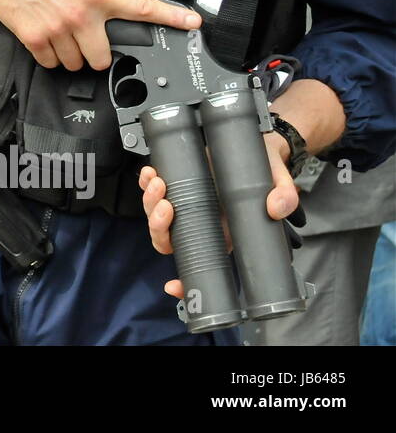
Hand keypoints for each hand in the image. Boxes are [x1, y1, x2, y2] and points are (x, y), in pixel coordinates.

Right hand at [0, 0, 200, 70]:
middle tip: (83, 40)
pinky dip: (47, 55)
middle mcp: (81, 14)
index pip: (142, 8)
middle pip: (101, 58)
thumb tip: (106, 10)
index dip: (171, 18)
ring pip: (74, 63)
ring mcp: (57, 29)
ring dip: (68, 55)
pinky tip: (42, 37)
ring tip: (57, 33)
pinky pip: (50, 62)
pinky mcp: (34, 39)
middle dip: (93, 54)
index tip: (192, 24)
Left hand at [139, 132, 298, 298]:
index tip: (171, 286)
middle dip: (158, 225)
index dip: (184, 282)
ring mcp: (186, 204)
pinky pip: (154, 190)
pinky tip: (151, 172)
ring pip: (156, 216)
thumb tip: (275, 209)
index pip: (199, 265)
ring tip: (159, 182)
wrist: (257, 147)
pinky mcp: (178, 184)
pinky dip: (147, 184)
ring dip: (150, 202)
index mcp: (222, 235)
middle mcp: (200, 224)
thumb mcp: (281, 183)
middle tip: (167, 205)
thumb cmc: (266, 171)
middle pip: (168, 240)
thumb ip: (285, 197)